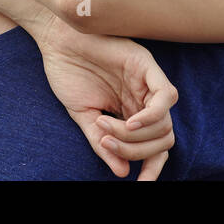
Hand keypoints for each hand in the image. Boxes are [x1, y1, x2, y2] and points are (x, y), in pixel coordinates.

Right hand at [29, 14, 176, 179]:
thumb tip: (123, 173)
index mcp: (133, 111)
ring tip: (106, 128)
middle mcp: (145, 98)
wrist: (56, 40)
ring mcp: (147, 81)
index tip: (138, 183)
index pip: (157, 146)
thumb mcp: (84, 117)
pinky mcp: (146, 64)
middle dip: (138, 151)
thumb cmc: (68, 73)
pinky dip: (151, 116)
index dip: (151, 167)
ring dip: (136, 136)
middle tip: (107, 142)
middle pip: (163, 138)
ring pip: (165, 122)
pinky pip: (166, 96)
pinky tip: (129, 122)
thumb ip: (103, 143)